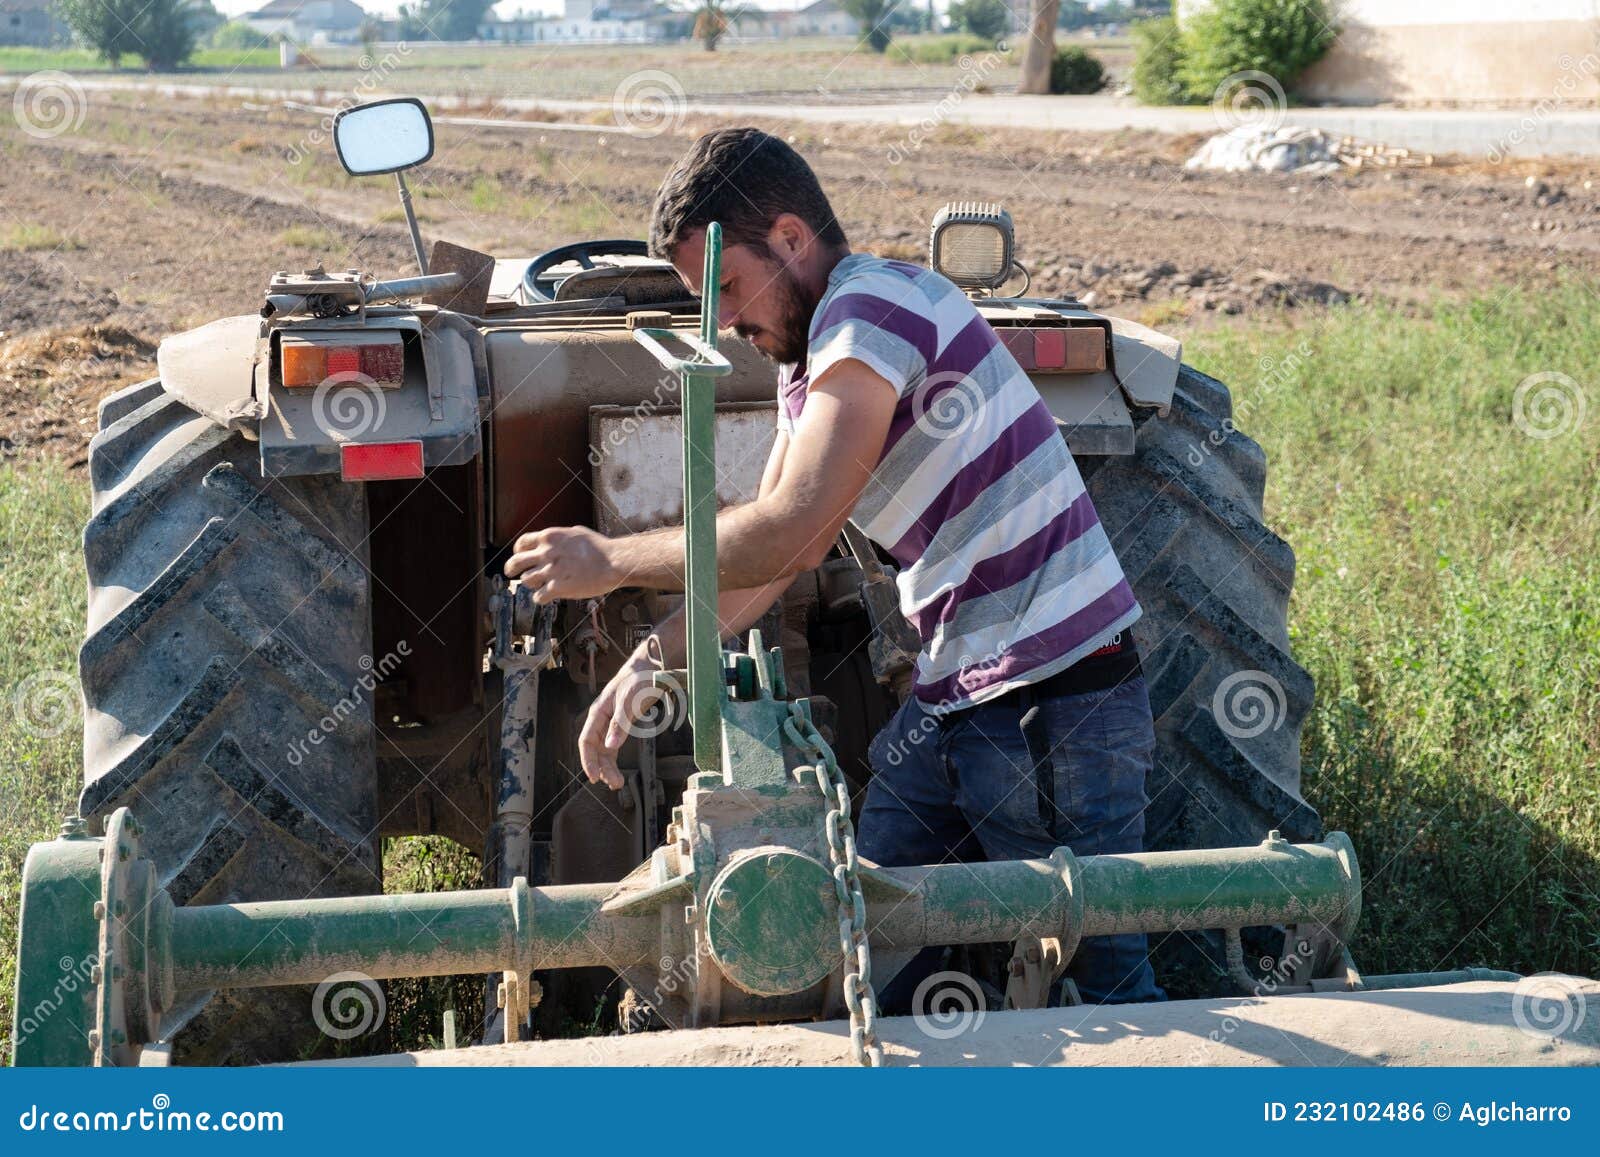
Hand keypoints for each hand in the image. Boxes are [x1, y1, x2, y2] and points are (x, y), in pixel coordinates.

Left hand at [503, 525, 620, 602]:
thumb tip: (555, 541)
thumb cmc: (600, 548)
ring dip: (533, 584)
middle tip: (510, 573)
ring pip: (526, 581)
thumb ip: (560, 537)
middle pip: (515, 562)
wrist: (613, 562)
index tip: (520, 555)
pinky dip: (541, 599)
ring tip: (541, 585)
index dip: (519, 551)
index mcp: (550, 537)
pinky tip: (547, 597)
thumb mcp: (576, 533)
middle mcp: (546, 553)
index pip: (522, 543)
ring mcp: (550, 571)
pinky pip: (538, 597)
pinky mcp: (556, 588)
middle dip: (511, 569)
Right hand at [578, 653, 664, 789]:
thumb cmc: (637, 681)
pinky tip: (617, 772)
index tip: (595, 777)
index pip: (586, 741)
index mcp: (598, 713)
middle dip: (601, 768)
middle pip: (595, 749)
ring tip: (617, 784)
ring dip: (608, 767)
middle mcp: (600, 720)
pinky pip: (612, 747)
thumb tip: (611, 747)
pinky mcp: (621, 725)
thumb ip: (620, 724)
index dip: (588, 760)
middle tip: (615, 785)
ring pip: (603, 751)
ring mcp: (610, 724)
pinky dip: (613, 760)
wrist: (649, 669)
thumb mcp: (629, 702)